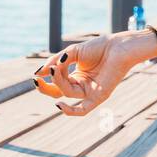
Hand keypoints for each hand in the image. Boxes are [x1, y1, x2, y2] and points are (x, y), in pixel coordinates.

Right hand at [31, 31, 151, 116]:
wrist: (119, 46)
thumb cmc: (99, 47)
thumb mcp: (72, 53)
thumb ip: (55, 63)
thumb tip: (38, 73)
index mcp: (77, 76)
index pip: (56, 83)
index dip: (46, 79)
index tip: (37, 74)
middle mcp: (83, 86)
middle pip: (59, 92)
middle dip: (46, 86)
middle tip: (37, 78)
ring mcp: (90, 92)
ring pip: (67, 93)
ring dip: (59, 81)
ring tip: (57, 68)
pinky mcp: (99, 96)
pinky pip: (83, 110)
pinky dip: (71, 111)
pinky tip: (59, 105)